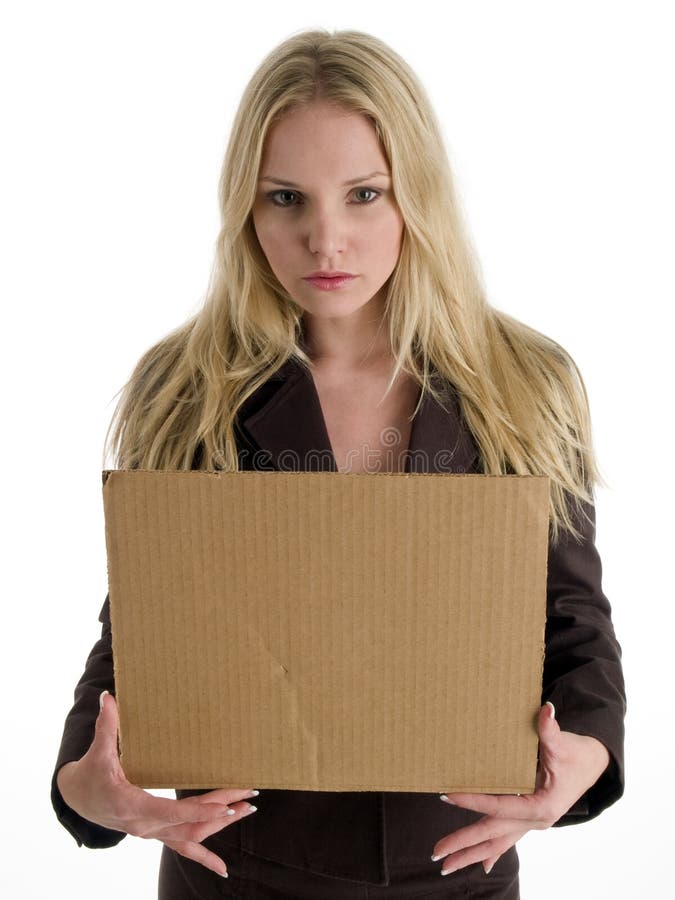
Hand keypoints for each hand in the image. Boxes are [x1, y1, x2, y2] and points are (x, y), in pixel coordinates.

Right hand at [56, 691, 257, 876]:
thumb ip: (106, 726)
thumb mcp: (97, 752)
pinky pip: (183, 848)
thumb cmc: (90, 775)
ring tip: (247, 810)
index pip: (173, 812)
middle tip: (248, 798)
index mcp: (133, 806)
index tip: (225, 806)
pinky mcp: (156, 833)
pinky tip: (223, 868)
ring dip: (220, 826)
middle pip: (190, 823)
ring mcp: (152, 832)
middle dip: (221, 811)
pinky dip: (204, 857)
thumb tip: (107, 698)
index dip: (199, 809)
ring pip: (191, 836)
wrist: (78, 800)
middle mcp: (146, 826)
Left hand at [432, 702, 609, 876]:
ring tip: (446, 865)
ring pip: (498, 844)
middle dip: (464, 844)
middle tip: (436, 852)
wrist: (593, 765)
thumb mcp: (563, 744)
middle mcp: (536, 821)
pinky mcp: (529, 820)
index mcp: (542, 806)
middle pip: (493, 835)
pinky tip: (481, 866)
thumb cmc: (576, 755)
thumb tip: (545, 710)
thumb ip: (550, 730)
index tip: (447, 796)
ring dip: (472, 854)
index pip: (499, 806)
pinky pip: (508, 840)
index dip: (473, 801)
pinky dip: (493, 853)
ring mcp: (532, 823)